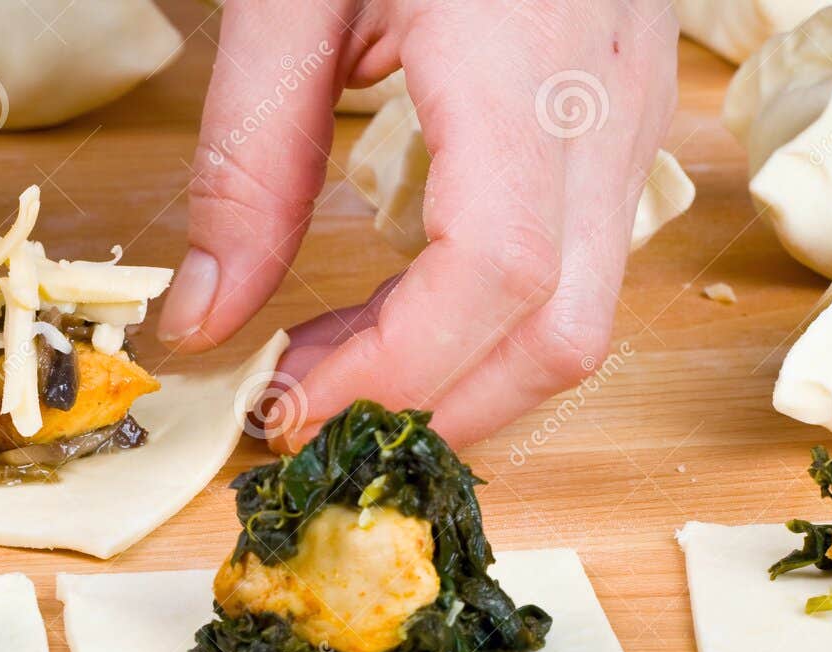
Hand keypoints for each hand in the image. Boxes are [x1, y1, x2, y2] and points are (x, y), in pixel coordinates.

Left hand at [158, 0, 678, 449]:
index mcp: (520, 58)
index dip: (392, 371)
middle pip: (560, 333)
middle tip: (300, 412)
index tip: (286, 409)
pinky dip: (478, 327)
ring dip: (451, 378)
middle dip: (429, 409)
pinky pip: (573, 270)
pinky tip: (387, 310)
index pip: (496, 273)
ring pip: (578, 317)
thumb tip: (203, 321)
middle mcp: (601, 105)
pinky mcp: (614, 126)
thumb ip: (244, 163)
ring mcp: (627, 119)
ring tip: (328, 364)